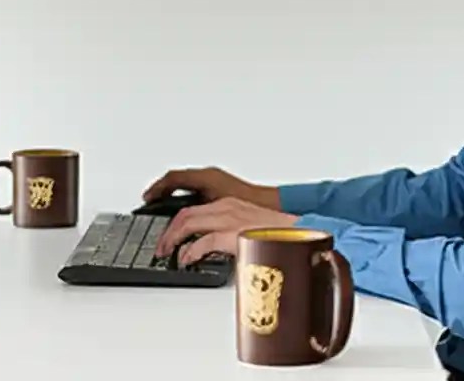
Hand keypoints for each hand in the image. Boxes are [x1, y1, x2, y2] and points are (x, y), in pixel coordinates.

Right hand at [142, 166, 279, 208]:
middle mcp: (211, 177)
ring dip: (173, 192)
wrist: (272, 208)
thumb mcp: (219, 213)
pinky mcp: (222, 189)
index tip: (147, 198)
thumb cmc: (251, 209)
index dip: (158, 189)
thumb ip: (198, 219)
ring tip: (162, 204)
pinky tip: (184, 208)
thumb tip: (184, 225)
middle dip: (162, 190)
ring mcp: (217, 181)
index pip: (174, 179)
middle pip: (178, 179)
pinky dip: (186, 196)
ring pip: (187, 184)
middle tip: (150, 200)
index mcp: (207, 179)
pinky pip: (196, 188)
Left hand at [154, 197, 297, 266]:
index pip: (192, 209)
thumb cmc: (280, 234)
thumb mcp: (250, 228)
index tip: (168, 237)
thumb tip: (215, 249)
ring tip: (166, 254)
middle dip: (168, 232)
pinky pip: (202, 242)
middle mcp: (227, 207)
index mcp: (230, 204)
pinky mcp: (233, 234)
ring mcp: (229, 219)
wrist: (302, 234)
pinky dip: (190, 251)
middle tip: (161, 248)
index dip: (175, 224)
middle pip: (184, 214)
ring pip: (187, 222)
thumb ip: (231, 234)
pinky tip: (186, 260)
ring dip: (172, 240)